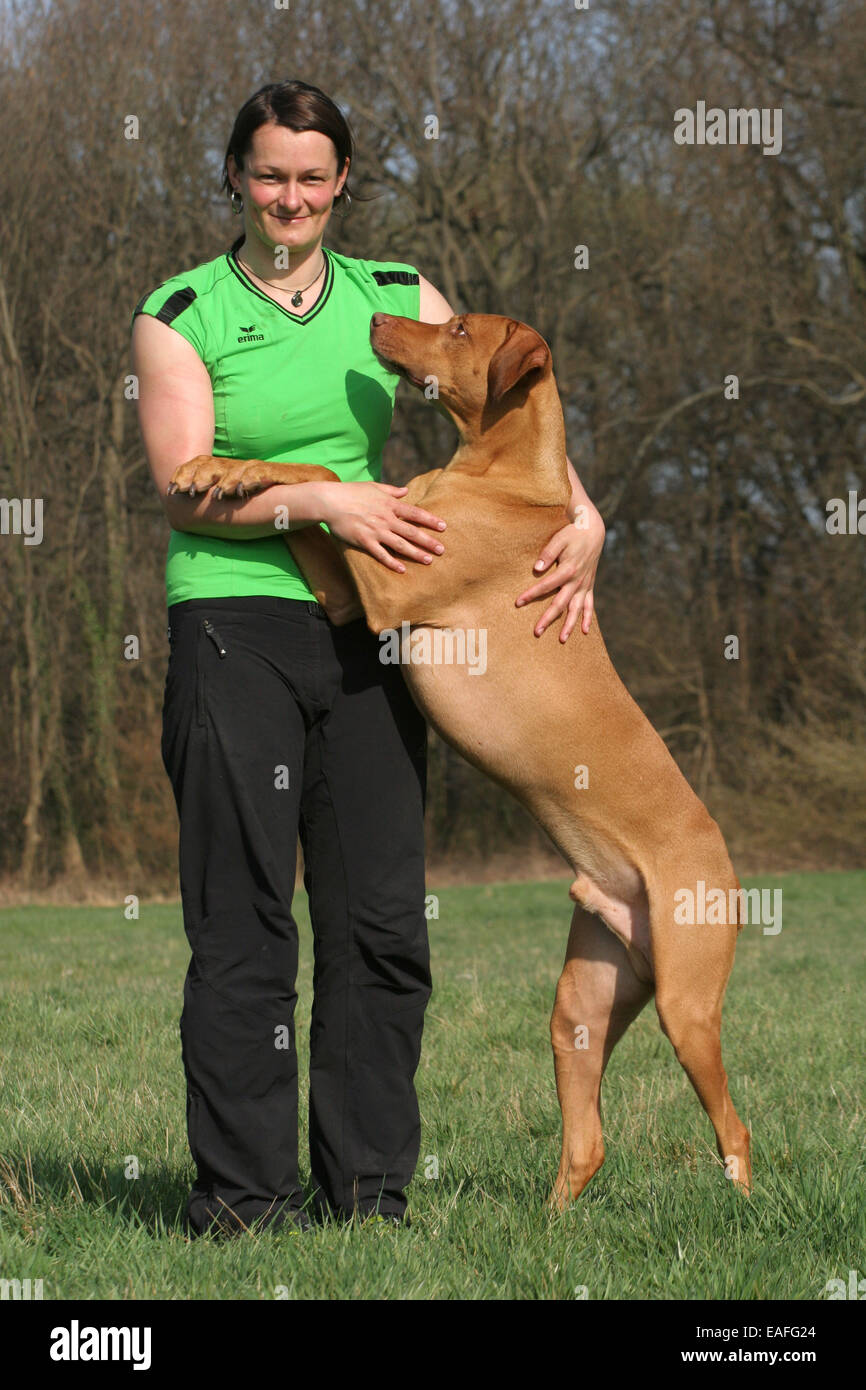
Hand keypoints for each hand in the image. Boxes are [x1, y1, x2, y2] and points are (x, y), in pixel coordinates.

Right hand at [318, 481, 445, 572]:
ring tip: (428, 561)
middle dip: (428, 541)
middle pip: (411, 531)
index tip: (443, 527)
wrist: (330, 501)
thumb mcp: (373, 487)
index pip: (415, 513)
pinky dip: (392, 562)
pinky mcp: (364, 541)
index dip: (430, 520)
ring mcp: (375, 531)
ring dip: (416, 553)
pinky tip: (402, 569)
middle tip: (442, 550)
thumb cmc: (352, 491)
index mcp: (389, 504)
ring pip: (400, 544)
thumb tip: (406, 490)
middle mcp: (385, 518)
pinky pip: (381, 554)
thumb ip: (391, 490)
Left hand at [515, 509, 604, 640]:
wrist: (593, 531)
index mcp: (568, 569)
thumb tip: (537, 568)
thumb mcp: (559, 538)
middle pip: (561, 604)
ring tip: (562, 639)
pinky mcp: (589, 586)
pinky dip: (588, 618)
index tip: (518, 602)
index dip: (531, 594)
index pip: (546, 585)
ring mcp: (584, 585)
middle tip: (536, 632)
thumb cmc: (573, 533)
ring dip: (570, 625)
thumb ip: (548, 553)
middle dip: (548, 619)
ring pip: (576, 609)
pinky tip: (584, 632)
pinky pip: (590, 605)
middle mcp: (577, 580)